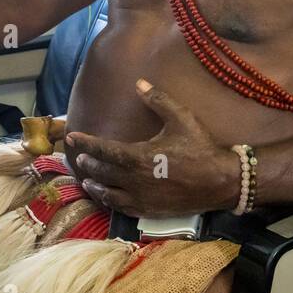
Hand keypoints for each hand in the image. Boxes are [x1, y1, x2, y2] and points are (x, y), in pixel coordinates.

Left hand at [65, 79, 241, 217]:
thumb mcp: (181, 117)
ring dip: (94, 184)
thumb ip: (158, 99)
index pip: (103, 149)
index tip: (72, 137)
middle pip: (102, 171)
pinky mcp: (149, 210)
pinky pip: (122, 208)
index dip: (86, 143)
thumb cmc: (200, 147)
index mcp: (138, 156)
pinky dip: (110, 201)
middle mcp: (134, 180)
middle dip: (88, 163)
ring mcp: (141, 198)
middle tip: (78, 156)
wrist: (220, 180)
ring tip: (86, 179)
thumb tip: (139, 82)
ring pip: (108, 193)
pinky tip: (107, 197)